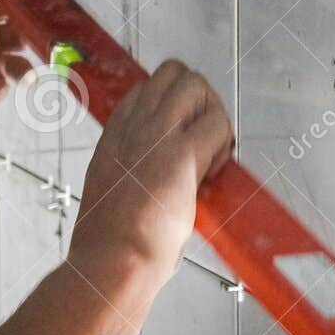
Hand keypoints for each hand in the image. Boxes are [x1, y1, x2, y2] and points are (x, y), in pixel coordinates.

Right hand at [68, 60, 233, 282]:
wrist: (111, 261)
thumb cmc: (111, 244)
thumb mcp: (110, 194)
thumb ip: (132, 174)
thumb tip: (157, 180)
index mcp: (112, 137)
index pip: (145, 91)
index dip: (172, 108)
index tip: (181, 138)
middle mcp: (132, 127)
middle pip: (171, 73)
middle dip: (197, 97)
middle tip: (203, 136)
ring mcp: (155, 135)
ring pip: (195, 84)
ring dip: (212, 112)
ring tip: (211, 152)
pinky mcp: (181, 153)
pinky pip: (218, 123)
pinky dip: (224, 142)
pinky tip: (213, 173)